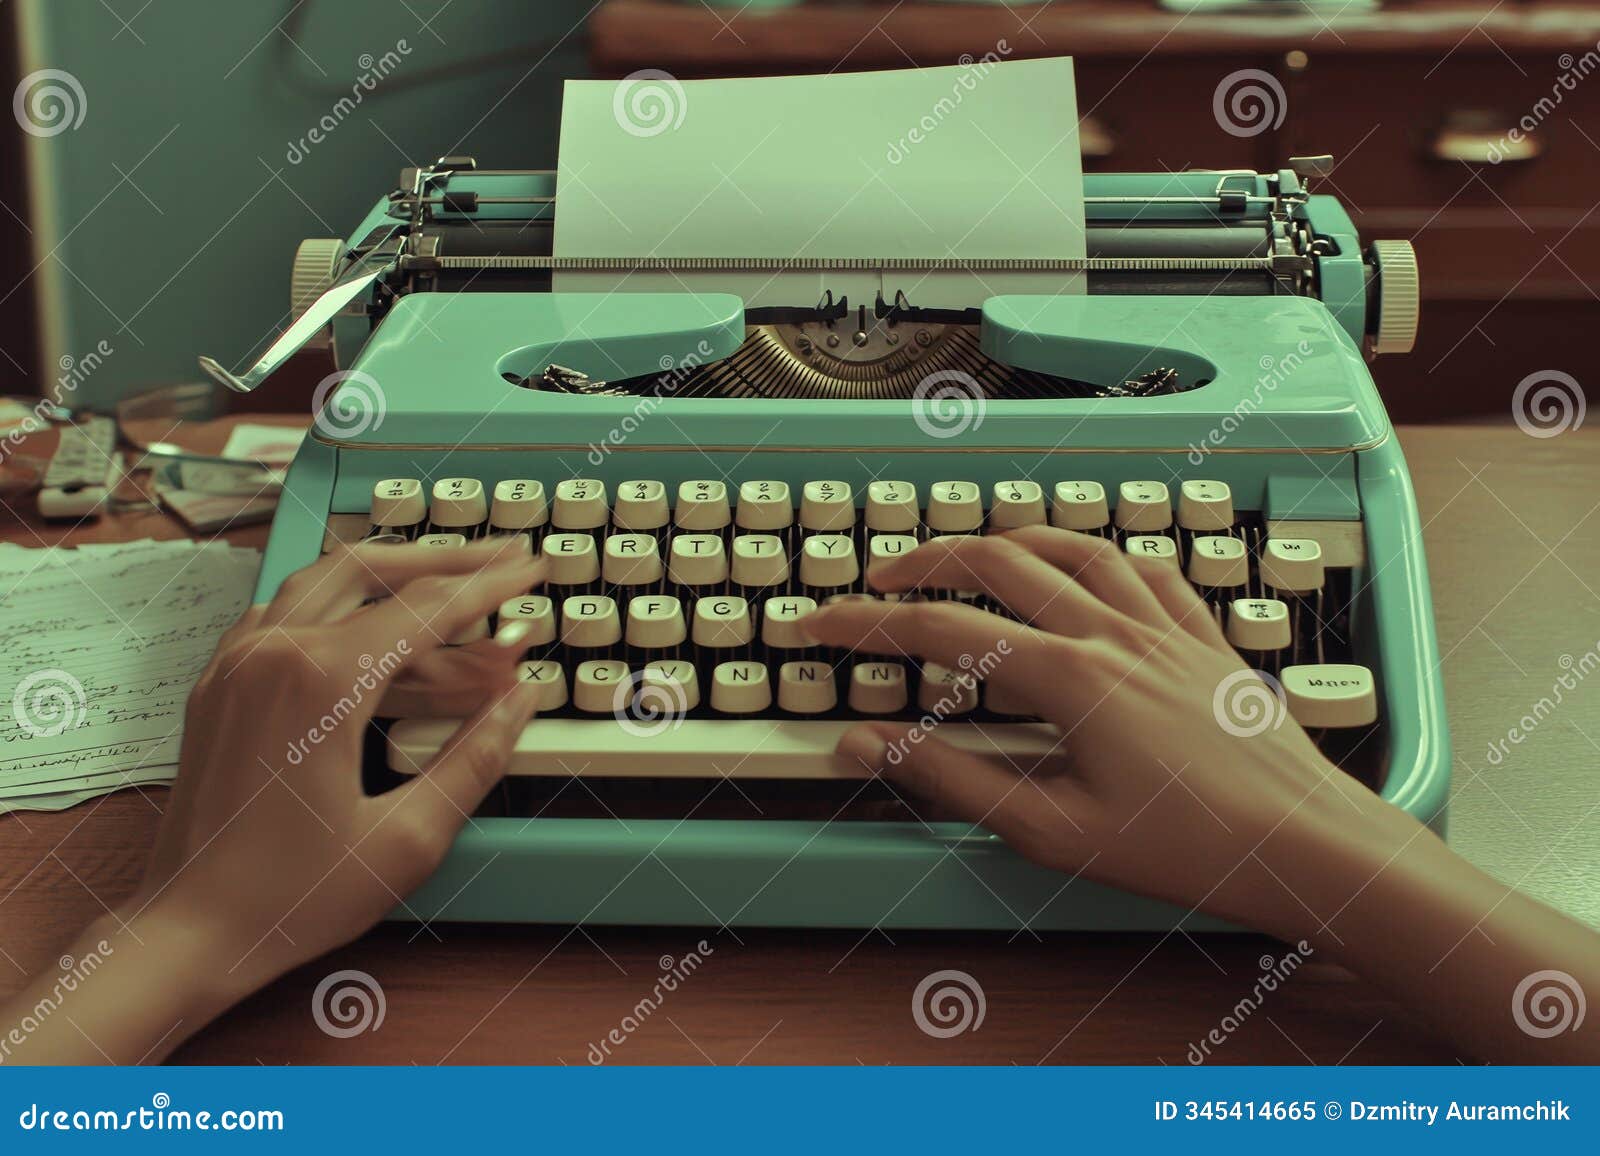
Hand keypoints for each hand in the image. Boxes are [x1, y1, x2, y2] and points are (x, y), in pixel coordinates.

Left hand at [125, 538, 545, 999]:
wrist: (185, 933)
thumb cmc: (288, 898)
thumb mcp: (407, 838)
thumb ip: (474, 757)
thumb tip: (521, 699)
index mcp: (322, 681)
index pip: (430, 606)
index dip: (492, 585)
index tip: (533, 570)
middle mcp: (273, 653)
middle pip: (374, 568)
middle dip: (448, 559)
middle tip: (502, 560)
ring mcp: (238, 663)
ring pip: (327, 580)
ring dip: (395, 577)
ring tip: (453, 590)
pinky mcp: (221, 684)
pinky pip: (288, 614)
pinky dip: (344, 606)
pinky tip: (378, 631)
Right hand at [802, 527, 1423, 938]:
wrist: (1304, 844)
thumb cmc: (1188, 847)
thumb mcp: (1049, 830)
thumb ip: (950, 780)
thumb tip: (869, 746)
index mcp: (1067, 676)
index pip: (937, 629)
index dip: (863, 623)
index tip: (817, 621)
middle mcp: (1111, 632)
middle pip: (998, 560)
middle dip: (926, 558)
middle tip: (880, 576)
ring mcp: (1162, 627)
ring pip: (1072, 545)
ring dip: (1008, 535)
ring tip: (971, 547)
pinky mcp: (1202, 637)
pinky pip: (1145, 565)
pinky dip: (1098, 549)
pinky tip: (1088, 560)